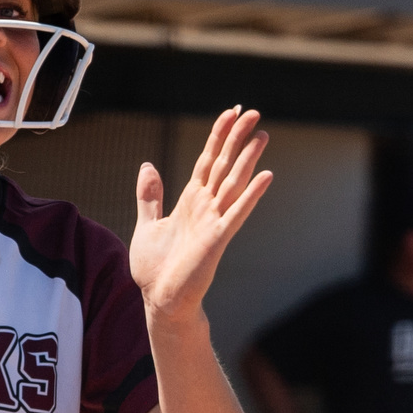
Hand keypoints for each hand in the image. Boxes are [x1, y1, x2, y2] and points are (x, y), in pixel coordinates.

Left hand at [131, 106, 273, 322]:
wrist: (160, 300)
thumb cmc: (155, 269)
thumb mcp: (147, 225)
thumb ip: (150, 196)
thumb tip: (148, 165)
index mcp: (190, 201)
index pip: (207, 160)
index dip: (218, 136)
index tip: (230, 113)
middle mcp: (206, 207)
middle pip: (224, 164)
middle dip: (237, 138)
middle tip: (253, 112)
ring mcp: (214, 222)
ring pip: (233, 182)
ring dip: (248, 158)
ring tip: (262, 134)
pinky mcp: (217, 239)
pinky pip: (236, 213)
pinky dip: (251, 195)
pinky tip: (266, 176)